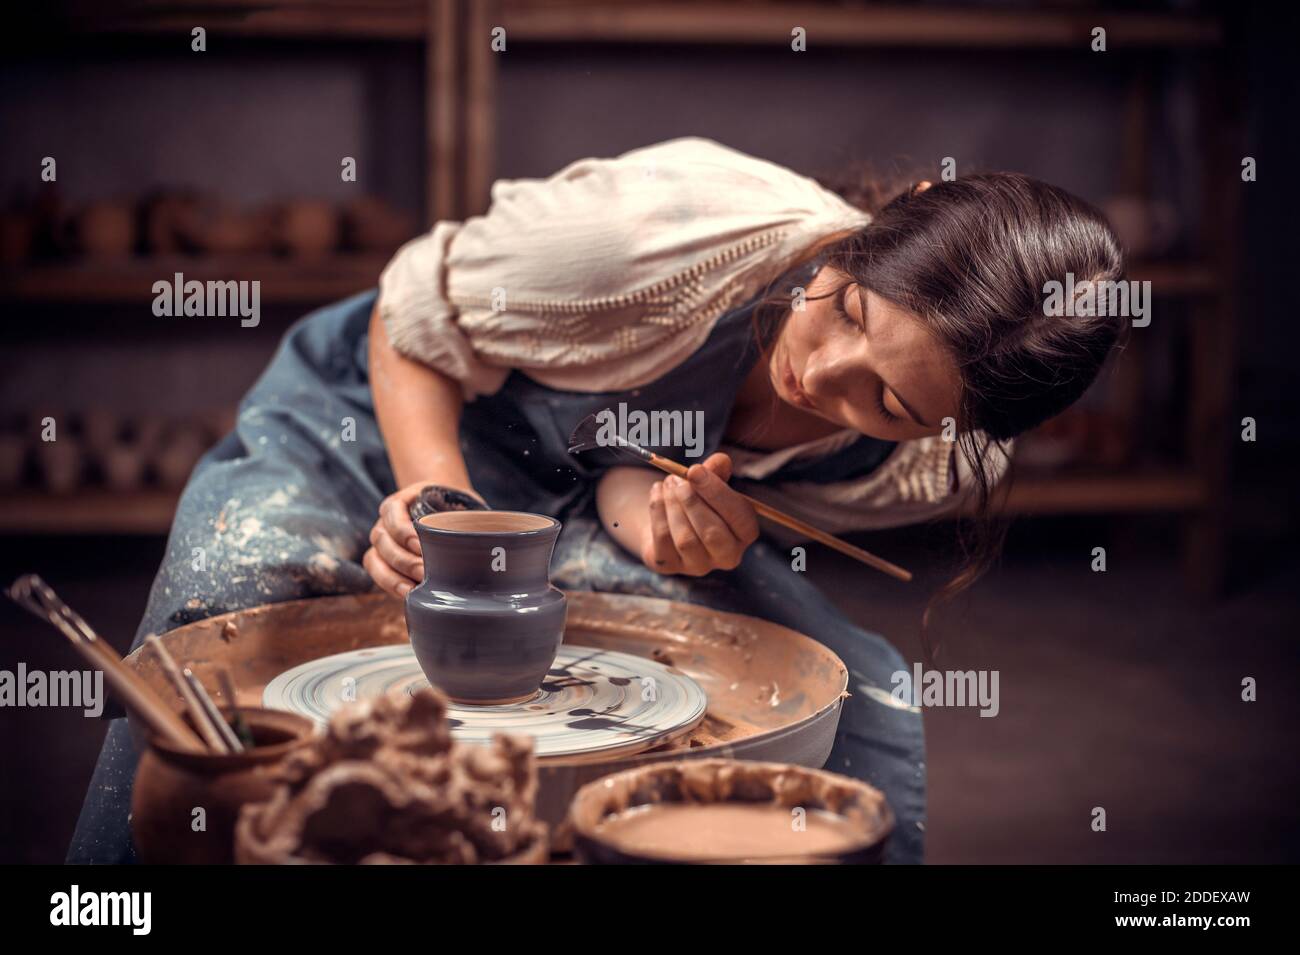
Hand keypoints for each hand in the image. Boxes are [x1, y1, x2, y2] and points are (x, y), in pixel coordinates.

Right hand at [363, 481, 484, 597]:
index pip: (392, 512)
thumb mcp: (456, 504)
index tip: (420, 544)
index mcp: (399, 503)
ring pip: (375, 559)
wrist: (441, 516)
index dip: (403, 530)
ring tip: (415, 588)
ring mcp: (380, 543)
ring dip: (395, 576)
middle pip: (382, 540)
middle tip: (424, 572)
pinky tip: (407, 594)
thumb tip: (493, 531)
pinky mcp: (381, 562)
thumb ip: (466, 515)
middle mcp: (384, 522)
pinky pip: (377, 574)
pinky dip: (390, 585)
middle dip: (403, 559)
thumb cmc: (450, 511)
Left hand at [640, 453, 758, 575]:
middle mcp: (726, 556)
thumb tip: (720, 461)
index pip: (740, 519)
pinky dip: (657, 509)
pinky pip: (662, 538)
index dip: (718, 493)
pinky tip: (656, 492)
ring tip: (668, 482)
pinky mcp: (669, 565)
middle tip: (677, 479)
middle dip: (692, 502)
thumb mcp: (710, 483)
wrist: (669, 520)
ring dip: (673, 504)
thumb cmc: (699, 500)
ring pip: (685, 538)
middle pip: (712, 534)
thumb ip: (717, 471)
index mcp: (744, 534)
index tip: (695, 470)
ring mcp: (697, 565)